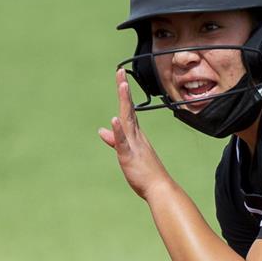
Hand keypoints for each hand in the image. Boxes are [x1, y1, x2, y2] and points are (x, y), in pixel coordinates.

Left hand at [98, 68, 171, 199]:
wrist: (159, 188)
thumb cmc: (145, 173)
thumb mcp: (126, 153)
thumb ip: (114, 141)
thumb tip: (102, 130)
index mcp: (135, 135)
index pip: (128, 110)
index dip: (124, 94)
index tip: (121, 78)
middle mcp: (136, 136)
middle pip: (128, 109)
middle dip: (124, 90)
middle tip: (120, 72)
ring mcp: (133, 145)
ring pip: (127, 120)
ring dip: (125, 102)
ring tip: (122, 86)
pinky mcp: (129, 156)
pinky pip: (123, 141)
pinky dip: (118, 130)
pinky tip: (114, 119)